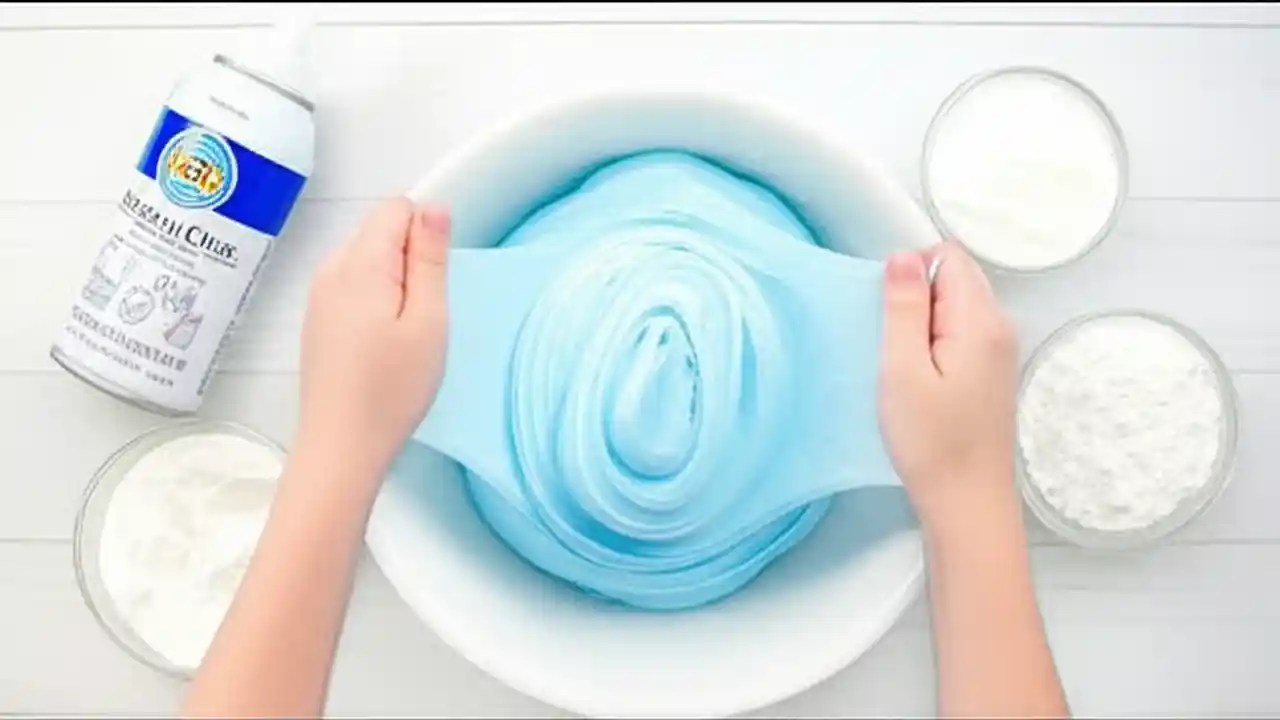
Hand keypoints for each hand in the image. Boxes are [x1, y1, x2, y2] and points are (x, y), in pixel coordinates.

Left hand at [296, 198, 449, 478]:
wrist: (342, 446)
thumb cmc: (390, 390)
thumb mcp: (428, 320)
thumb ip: (430, 258)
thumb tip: (434, 207)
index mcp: (360, 264)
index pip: (397, 209)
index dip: (426, 235)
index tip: (436, 280)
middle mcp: (331, 270)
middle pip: (379, 231)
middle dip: (410, 260)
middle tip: (423, 314)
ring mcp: (319, 295)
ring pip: (367, 259)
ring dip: (394, 283)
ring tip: (405, 333)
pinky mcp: (317, 318)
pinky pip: (353, 286)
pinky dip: (376, 302)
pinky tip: (384, 343)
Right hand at [878, 242, 1018, 534]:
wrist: (967, 504)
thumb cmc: (932, 444)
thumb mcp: (902, 369)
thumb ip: (903, 307)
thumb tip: (904, 257)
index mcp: (981, 321)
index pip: (948, 257)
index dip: (911, 274)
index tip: (891, 318)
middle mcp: (1000, 329)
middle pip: (955, 279)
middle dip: (917, 300)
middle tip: (895, 348)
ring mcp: (999, 352)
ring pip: (955, 308)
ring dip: (922, 326)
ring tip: (905, 369)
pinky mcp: (991, 374)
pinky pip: (960, 335)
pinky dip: (934, 347)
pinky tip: (920, 383)